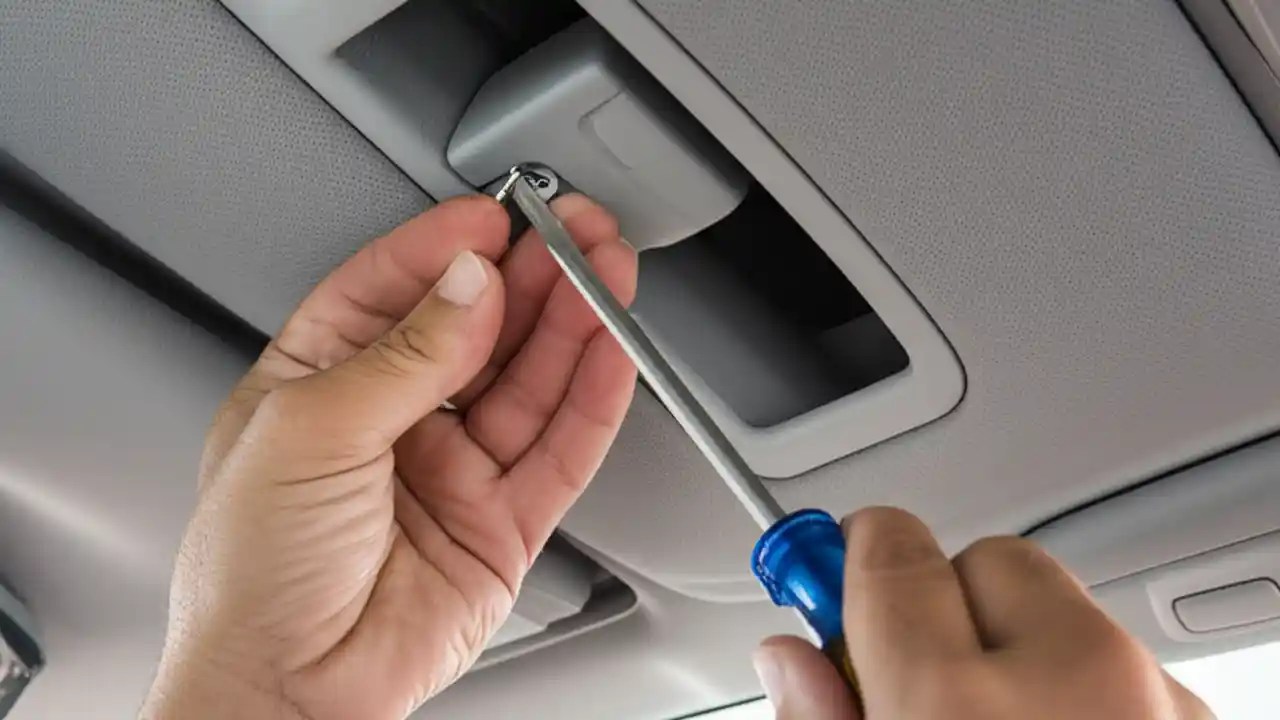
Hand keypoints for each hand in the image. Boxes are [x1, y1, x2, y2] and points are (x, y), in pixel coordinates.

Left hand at [142, 195, 637, 719]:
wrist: (286, 694)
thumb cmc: (251, 577)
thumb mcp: (310, 432)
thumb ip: (404, 354)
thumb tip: (469, 284)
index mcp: (322, 385)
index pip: (392, 293)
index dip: (445, 250)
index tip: (493, 216)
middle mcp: (394, 424)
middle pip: (476, 330)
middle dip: (529, 276)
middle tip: (572, 231)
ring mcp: (452, 473)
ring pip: (527, 383)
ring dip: (572, 324)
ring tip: (605, 272)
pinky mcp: (502, 523)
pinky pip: (559, 451)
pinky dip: (592, 400)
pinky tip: (612, 350)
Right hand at [754, 507, 1214, 718]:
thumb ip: (821, 719)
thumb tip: (791, 656)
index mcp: (953, 706)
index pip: (886, 549)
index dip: (849, 558)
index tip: (831, 572)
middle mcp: (1070, 685)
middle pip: (985, 560)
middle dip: (944, 603)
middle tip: (919, 678)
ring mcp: (1155, 703)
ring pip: (1066, 610)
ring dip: (1026, 649)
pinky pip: (1129, 663)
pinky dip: (1092, 692)